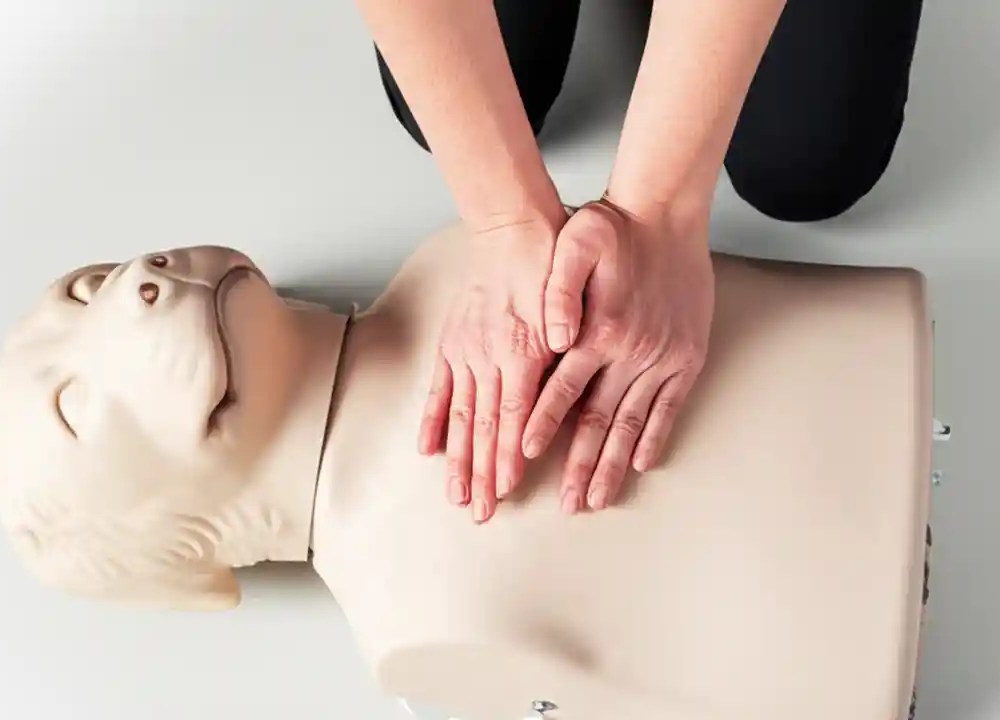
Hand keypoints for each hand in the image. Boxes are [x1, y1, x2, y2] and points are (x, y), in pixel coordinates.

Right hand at [418, 215, 561, 522]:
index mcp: (522, 348)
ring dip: (458, 459)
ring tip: (457, 495)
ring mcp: (467, 351)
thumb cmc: (552, 263)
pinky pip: (440, 390)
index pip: (513, 413)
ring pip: (461, 416)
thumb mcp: (571, 298)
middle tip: (483, 512)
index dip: (509, 453)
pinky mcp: (454, 343)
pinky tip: (428, 451)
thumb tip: (568, 372)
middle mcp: (489, 355)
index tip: (507, 487)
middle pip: (485, 426)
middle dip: (483, 473)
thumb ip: (565, 339)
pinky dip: (433, 421)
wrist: (515, 229)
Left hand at [523, 197, 714, 512]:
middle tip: (566, 503)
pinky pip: (669, 407)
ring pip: (632, 423)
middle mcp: (631, 352)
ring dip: (614, 464)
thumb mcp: (576, 242)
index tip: (522, 457)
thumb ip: (558, 288)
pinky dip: (655, 437)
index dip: (541, 425)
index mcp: (599, 330)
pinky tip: (643, 464)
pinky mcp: (686, 357)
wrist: (668, 212)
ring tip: (599, 498)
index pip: (562, 390)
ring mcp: (662, 358)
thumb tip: (552, 334)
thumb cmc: (614, 227)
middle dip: (580, 466)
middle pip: (598, 421)